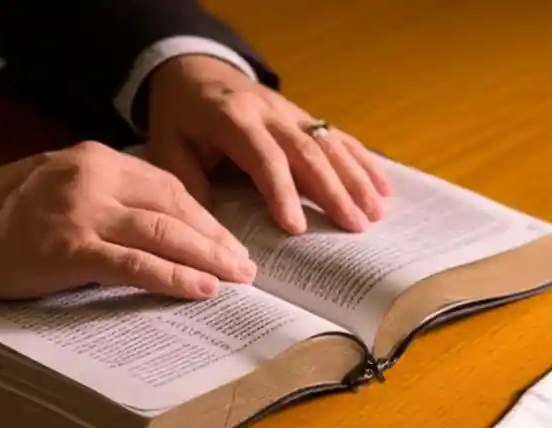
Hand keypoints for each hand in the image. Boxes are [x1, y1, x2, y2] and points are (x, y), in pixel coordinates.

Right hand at [0, 141, 256, 300]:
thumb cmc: (0, 217)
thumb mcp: (60, 189)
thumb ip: (107, 202)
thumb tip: (161, 234)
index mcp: (96, 160)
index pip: (169, 187)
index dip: (205, 218)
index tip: (230, 242)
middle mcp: (95, 178)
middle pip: (175, 208)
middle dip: (216, 240)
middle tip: (247, 266)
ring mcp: (82, 212)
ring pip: (164, 234)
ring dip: (208, 259)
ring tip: (237, 279)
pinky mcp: (69, 248)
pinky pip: (136, 264)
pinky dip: (174, 278)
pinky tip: (202, 290)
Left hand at [145, 55, 391, 234]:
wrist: (196, 73)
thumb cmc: (180, 119)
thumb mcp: (167, 148)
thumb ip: (187, 186)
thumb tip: (211, 231)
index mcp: (232, 119)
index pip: (263, 157)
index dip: (281, 192)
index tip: (296, 227)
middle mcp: (270, 113)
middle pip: (308, 152)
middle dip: (333, 191)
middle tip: (354, 227)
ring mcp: (293, 113)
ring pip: (330, 145)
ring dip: (356, 179)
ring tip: (376, 213)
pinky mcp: (307, 118)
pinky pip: (340, 139)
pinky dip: (364, 163)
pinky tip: (384, 188)